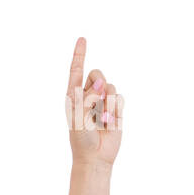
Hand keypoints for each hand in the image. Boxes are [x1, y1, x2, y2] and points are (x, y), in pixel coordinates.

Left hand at [64, 37, 122, 167]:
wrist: (95, 156)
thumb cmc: (81, 139)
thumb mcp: (78, 117)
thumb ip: (86, 98)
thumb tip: (99, 83)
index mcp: (73, 96)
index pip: (76, 71)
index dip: (80, 54)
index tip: (82, 38)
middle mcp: (88, 95)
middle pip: (97, 73)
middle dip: (98, 83)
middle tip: (95, 99)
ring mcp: (103, 101)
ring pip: (110, 86)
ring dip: (107, 102)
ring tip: (101, 119)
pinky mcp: (115, 108)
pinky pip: (119, 97)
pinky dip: (115, 109)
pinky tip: (110, 122)